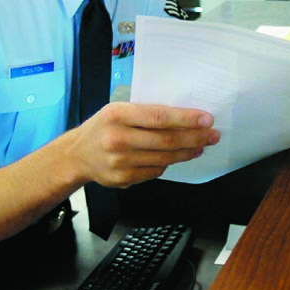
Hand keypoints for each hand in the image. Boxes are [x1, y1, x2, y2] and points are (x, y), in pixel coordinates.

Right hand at [71, 102, 219, 187]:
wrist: (76, 155)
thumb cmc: (102, 128)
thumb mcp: (117, 110)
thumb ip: (145, 113)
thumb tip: (184, 118)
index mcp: (117, 115)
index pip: (159, 117)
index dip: (186, 119)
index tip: (206, 119)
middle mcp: (117, 138)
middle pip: (166, 140)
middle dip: (195, 138)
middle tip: (212, 135)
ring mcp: (120, 161)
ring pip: (164, 158)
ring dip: (187, 152)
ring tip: (201, 146)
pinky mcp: (123, 179)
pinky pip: (155, 171)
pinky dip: (169, 163)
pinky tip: (178, 156)